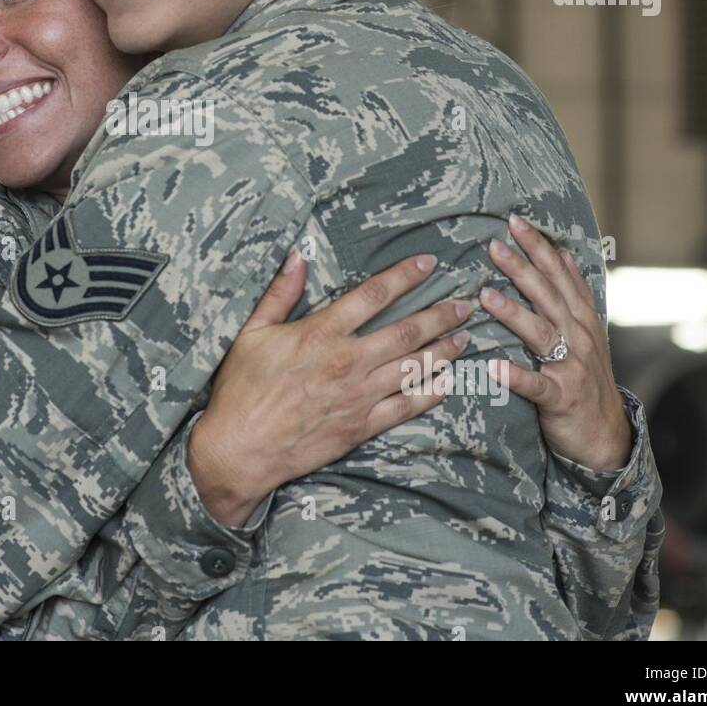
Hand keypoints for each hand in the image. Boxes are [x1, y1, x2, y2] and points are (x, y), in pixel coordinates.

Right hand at [188, 251, 470, 526]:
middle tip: (466, 304)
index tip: (429, 263)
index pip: (373, 295)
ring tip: (465, 338)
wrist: (240, 449)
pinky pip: (405, 408)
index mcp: (321, 333)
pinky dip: (430, 395)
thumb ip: (279, 293)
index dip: (405, 276)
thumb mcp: (252, 332)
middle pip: (406, 331)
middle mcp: (347, 361)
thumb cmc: (241, 389)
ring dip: (444, 351)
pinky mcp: (360, 426)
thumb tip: (298, 256)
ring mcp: (358, 396)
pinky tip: (448, 384)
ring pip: (413, 367)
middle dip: (440, 314)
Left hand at [480, 213, 630, 472]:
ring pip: (541, 334)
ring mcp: (571, 368)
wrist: (606, 436)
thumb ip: (572, 295)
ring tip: (485, 295)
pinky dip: (515, 376)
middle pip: (548, 296)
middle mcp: (579, 338)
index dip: (540, 248)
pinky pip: (536, 386)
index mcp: (581, 320)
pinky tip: (493, 367)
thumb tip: (562, 254)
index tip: (516, 222)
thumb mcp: (586, 332)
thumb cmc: (586, 379)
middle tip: (494, 245)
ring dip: (514, 313)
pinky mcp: (561, 398)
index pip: (560, 275)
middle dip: (522, 269)